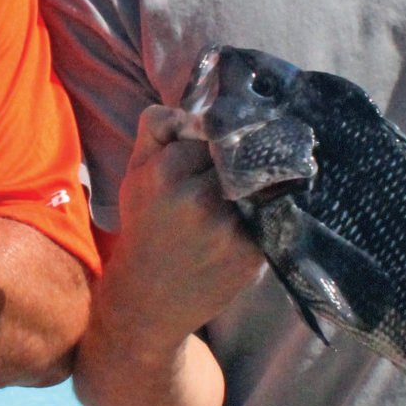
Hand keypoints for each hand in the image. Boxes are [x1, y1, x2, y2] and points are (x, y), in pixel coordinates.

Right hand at [106, 107, 267, 337]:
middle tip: (232, 174)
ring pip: (258, 184)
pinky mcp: (252, 252)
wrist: (149, 298)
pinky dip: (264, 214)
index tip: (212, 154)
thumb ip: (157, 129)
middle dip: (238, 161)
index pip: (214, 133)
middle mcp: (199, 198)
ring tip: (240, 198)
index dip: (215, 143)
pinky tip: (247, 223)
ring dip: (254, 186)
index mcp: (166, 172)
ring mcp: (229, 227)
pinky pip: (270, 215)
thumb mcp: (135, 172)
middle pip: (240, 156)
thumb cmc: (145, 228)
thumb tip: (197, 107)